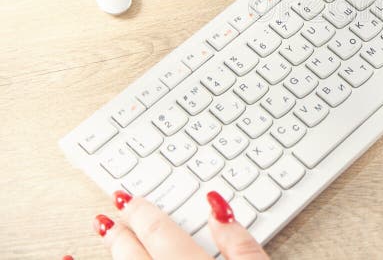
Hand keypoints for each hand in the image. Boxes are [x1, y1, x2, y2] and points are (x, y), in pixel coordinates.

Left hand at [90, 190, 269, 259]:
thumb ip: (240, 243)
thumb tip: (216, 205)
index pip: (159, 234)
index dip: (142, 213)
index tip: (129, 198)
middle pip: (132, 255)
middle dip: (120, 231)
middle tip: (108, 214)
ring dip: (108, 252)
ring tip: (90, 238)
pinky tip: (72, 258)